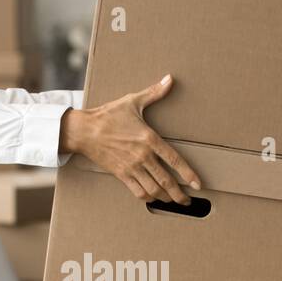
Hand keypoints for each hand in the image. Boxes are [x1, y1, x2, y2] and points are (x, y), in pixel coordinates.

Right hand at [58, 75, 200, 204]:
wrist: (84, 130)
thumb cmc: (107, 115)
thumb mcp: (132, 101)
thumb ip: (154, 93)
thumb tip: (170, 79)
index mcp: (149, 138)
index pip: (174, 160)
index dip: (188, 174)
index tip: (197, 184)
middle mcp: (142, 155)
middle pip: (166, 180)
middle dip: (179, 194)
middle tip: (187, 201)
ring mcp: (131, 166)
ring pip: (153, 189)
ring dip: (165, 198)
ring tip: (172, 201)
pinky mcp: (120, 173)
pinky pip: (137, 191)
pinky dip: (147, 197)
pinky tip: (152, 198)